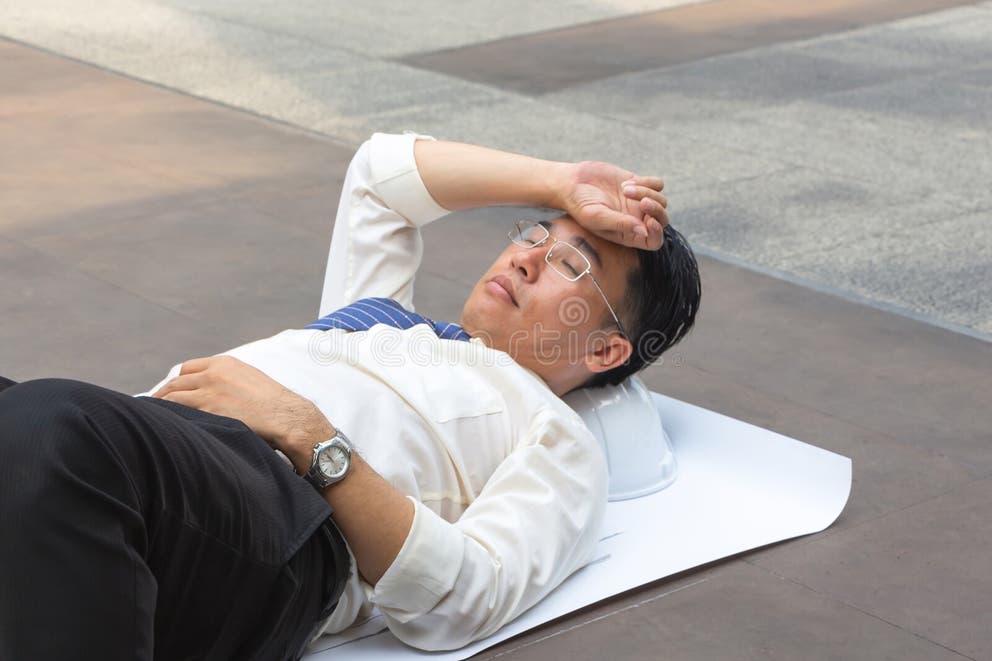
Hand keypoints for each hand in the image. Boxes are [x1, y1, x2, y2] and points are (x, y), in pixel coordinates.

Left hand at [151, 355, 332, 470]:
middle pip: (177, 380)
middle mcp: (214, 372)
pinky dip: (166, 414)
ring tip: (154, 418)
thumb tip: (221, 395)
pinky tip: (162, 423)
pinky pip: (175, 408)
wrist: (286, 416)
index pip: (189, 368)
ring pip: (172, 394)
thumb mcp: (252, 381)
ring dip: (161, 405)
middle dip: (165, 393)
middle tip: (156, 407)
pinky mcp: (207, 407)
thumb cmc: (274, 405)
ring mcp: (208, 389)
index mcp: (226, 363)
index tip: (173, 392)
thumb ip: (232, 382)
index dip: (179, 381)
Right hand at [560, 160, 668, 249]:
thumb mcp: (596, 217)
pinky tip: (626, 183)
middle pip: (662, 220)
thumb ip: (619, 224)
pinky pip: (658, 184)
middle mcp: (637, 220)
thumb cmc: (579, 205)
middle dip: (657, 210)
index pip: (653, 241)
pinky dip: (648, 182)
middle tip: (643, 202)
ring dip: (647, 193)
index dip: (657, 234)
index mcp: (628, 234)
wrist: (572, 183)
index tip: (650, 221)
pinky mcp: (640, 184)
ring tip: (624, 189)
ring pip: (661, 201)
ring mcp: (639, 203)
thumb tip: (643, 231)